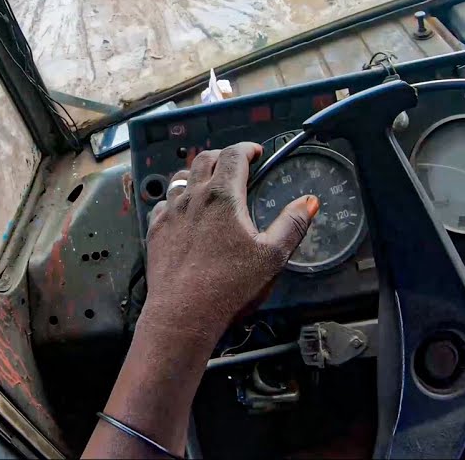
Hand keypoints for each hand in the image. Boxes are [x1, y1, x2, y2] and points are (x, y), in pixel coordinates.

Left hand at [142, 142, 319, 343]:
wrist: (183, 314)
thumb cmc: (229, 287)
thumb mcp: (273, 256)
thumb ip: (292, 224)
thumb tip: (309, 202)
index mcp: (223, 197)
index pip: (233, 155)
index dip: (246, 149)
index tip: (255, 152)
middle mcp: (193, 198)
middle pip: (204, 159)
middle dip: (223, 156)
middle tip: (237, 165)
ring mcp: (171, 213)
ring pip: (180, 178)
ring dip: (197, 174)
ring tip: (210, 184)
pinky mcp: (155, 231)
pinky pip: (163, 203)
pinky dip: (176, 199)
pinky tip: (184, 212)